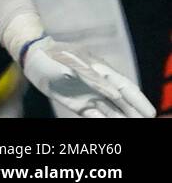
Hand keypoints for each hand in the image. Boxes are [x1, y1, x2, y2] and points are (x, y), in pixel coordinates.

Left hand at [21, 37, 153, 117]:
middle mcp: (99, 84)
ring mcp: (90, 95)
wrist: (32, 56)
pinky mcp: (79, 104)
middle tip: (146, 123)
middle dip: (135, 113)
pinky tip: (112, 127)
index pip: (125, 87)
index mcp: (101, 70)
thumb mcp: (71, 63)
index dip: (138, 100)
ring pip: (111, 111)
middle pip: (122, 102)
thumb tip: (114, 92)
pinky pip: (95, 116)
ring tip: (133, 127)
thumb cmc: (53, 55)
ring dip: (122, 119)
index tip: (149, 113)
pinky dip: (104, 122)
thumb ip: (93, 78)